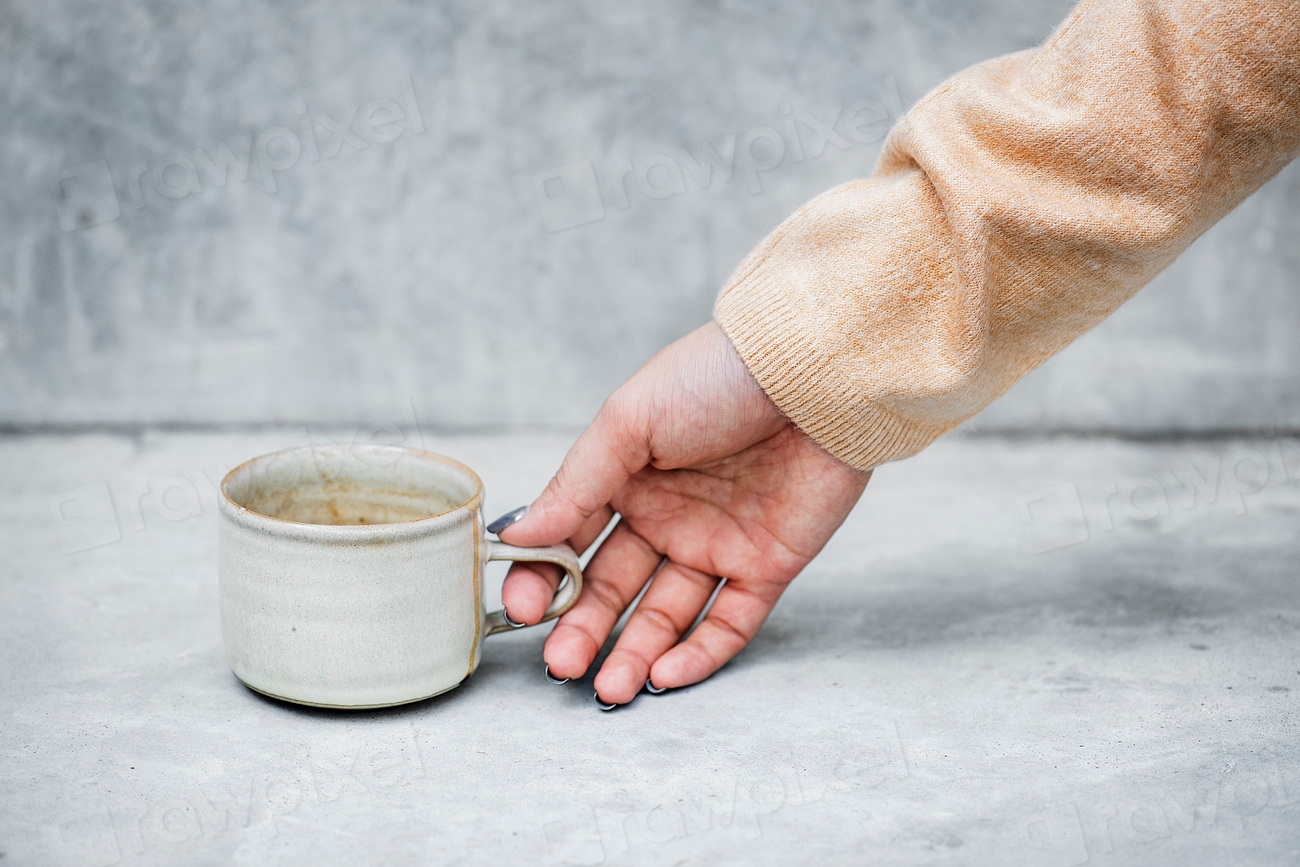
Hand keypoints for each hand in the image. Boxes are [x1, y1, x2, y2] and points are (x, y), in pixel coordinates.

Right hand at [498, 322, 870, 705]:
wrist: (812, 373)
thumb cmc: (715, 378)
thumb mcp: (629, 421)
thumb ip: (574, 486)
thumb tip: (514, 536)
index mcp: (625, 478)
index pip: (569, 541)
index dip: (543, 577)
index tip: (522, 609)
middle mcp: (666, 516)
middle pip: (613, 587)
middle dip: (583, 628)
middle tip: (561, 665)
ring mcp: (716, 543)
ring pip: (666, 615)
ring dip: (635, 654)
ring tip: (607, 689)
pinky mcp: (767, 566)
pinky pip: (729, 622)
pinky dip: (698, 654)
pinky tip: (664, 676)